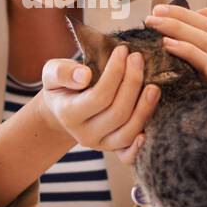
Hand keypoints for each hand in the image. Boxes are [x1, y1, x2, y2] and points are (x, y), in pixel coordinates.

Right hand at [40, 45, 160, 163]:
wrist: (62, 109)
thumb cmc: (62, 86)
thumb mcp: (52, 73)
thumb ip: (62, 72)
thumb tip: (85, 76)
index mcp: (69, 114)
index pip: (99, 96)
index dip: (115, 73)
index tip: (123, 50)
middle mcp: (84, 134)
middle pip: (117, 113)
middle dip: (132, 84)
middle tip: (138, 59)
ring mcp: (100, 145)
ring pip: (127, 133)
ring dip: (144, 109)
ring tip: (154, 86)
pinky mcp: (112, 150)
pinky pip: (128, 156)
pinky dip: (139, 146)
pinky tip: (150, 129)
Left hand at [145, 3, 206, 84]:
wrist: (172, 117)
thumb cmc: (162, 81)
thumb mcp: (162, 56)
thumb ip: (164, 37)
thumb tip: (157, 11)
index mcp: (203, 46)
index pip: (202, 21)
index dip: (180, 13)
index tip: (155, 10)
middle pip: (205, 35)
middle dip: (177, 24)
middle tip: (151, 21)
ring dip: (186, 46)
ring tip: (163, 42)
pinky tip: (202, 67)